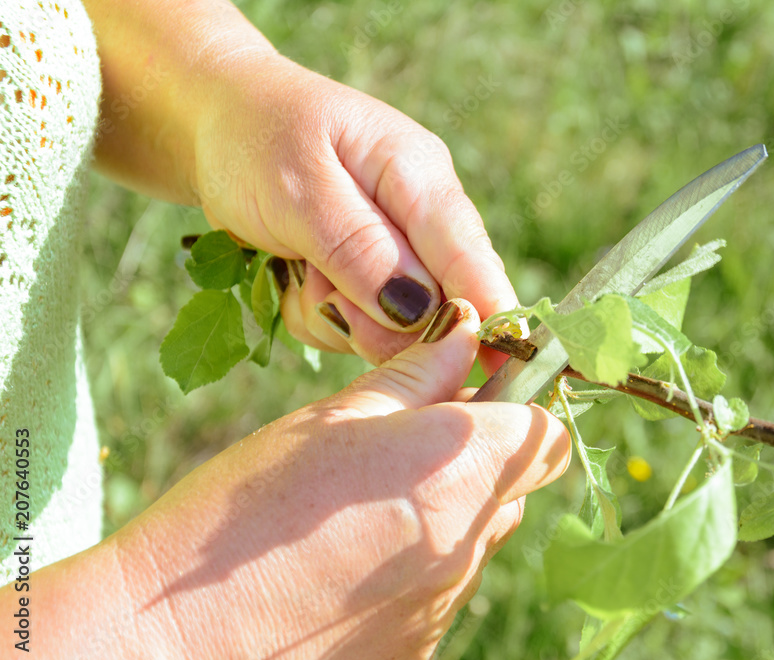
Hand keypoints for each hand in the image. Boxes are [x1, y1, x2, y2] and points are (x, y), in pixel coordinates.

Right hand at [102, 300, 568, 659]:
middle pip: (516, 484)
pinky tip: (348, 558)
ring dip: (446, 507)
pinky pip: (440, 589)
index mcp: (458, 472)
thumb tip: (467, 336)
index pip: (547, 431)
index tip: (483, 388)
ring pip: (477, 536)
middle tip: (407, 435)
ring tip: (361, 503)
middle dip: (483, 453)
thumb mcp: (329, 420)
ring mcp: (447, 606)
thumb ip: (415, 378)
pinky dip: (414, 563)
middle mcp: (470, 546)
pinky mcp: (420, 648)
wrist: (175, 645)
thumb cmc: (242, 516)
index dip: (525, 402)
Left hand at [192, 54, 516, 367]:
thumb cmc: (255, 138)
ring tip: (293, 267)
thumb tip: (424, 313)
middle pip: (436, 307)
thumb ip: (361, 251)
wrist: (209, 121)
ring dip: (336, 315)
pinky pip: (354, 327)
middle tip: (316, 287)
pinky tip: (287, 275)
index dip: (493, 316)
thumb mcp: (299, 189)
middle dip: (376, 319)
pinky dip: (316, 314)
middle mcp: (419, 220)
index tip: (506, 365)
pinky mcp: (364, 279)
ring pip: (391, 327)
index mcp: (420, 177)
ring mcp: (392, 253)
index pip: (471, 258)